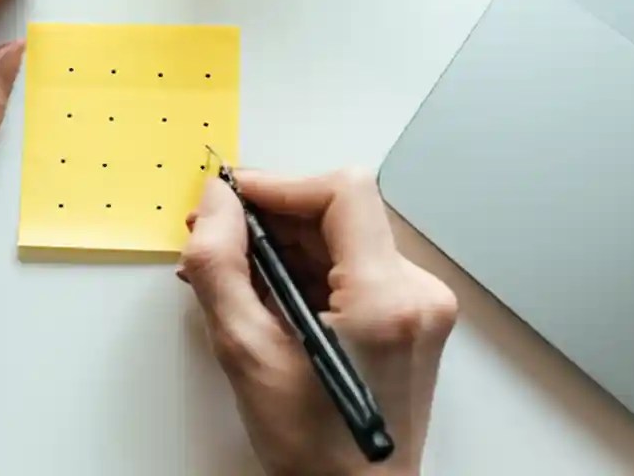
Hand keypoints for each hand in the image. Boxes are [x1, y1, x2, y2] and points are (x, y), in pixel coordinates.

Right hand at [179, 170, 457, 475]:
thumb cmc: (314, 449)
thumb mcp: (246, 354)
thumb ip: (220, 267)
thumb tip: (215, 203)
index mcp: (388, 301)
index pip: (342, 194)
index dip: (281, 185)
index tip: (234, 199)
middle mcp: (417, 293)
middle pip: (340, 213)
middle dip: (272, 218)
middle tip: (216, 236)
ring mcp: (419, 304)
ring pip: (343, 238)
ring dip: (284, 245)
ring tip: (234, 275)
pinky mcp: (410, 315)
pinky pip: (352, 265)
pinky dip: (305, 269)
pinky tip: (267, 295)